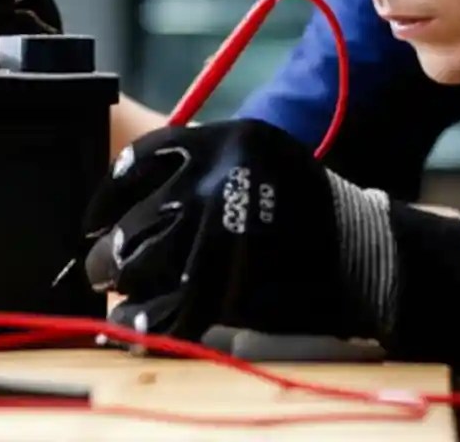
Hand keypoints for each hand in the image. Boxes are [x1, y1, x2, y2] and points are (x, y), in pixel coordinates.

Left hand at [81, 118, 459, 373]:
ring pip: (139, 265)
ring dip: (120, 285)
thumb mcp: (258, 157)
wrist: (365, 253)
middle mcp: (219, 180)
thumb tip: (130, 202)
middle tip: (100, 268)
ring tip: (116, 294)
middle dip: (107, 253)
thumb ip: (201, 166)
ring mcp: (223, 234)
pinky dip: (141, 321)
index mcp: (226, 139)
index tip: (94, 218)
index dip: (108, 194)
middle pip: (133, 220)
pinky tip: (134, 321)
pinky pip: (163, 311)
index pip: (141, 159)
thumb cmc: (306, 205)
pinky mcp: (230, 286)